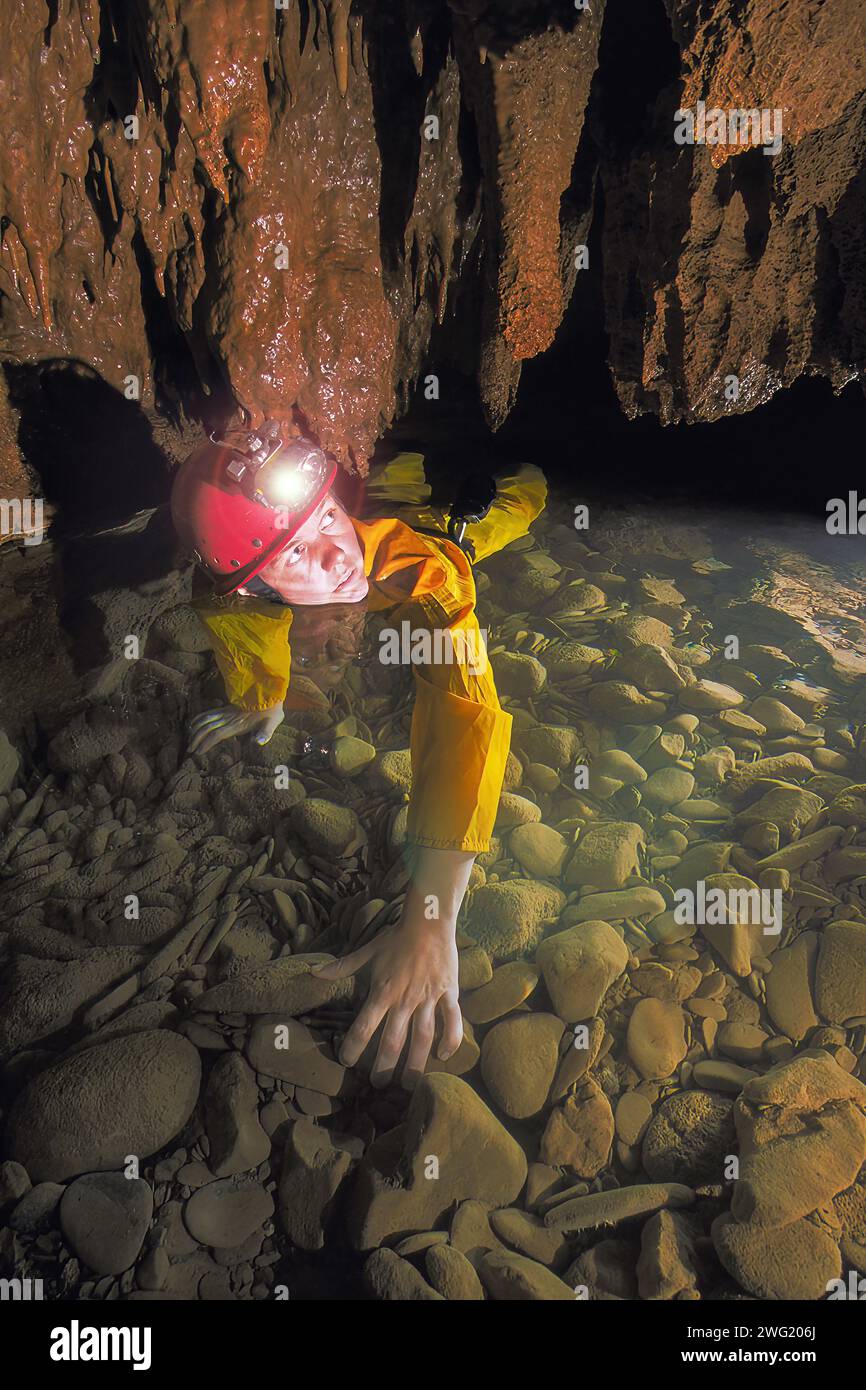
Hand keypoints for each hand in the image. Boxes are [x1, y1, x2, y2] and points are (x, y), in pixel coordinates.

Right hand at [187, 703, 283, 755]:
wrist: (269, 691)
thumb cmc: (272, 710)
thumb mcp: (273, 721)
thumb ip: (265, 732)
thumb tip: (258, 742)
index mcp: (238, 724)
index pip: (217, 734)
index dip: (206, 743)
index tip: (198, 752)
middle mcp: (229, 718)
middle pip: (207, 728)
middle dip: (196, 739)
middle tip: (189, 750)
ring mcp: (226, 712)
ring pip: (205, 720)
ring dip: (195, 730)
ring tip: (188, 741)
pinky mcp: (227, 708)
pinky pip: (209, 713)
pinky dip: (198, 718)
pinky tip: (192, 724)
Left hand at [313, 913, 462, 1089]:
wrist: (428, 921)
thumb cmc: (396, 937)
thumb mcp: (367, 951)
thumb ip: (341, 967)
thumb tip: (312, 971)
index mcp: (383, 991)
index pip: (364, 1026)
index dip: (353, 1047)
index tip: (346, 1061)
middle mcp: (405, 999)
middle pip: (393, 1041)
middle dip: (384, 1067)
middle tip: (378, 1084)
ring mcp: (428, 998)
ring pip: (423, 1038)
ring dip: (415, 1064)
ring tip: (408, 1084)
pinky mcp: (448, 993)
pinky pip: (452, 1021)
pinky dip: (450, 1040)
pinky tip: (444, 1056)